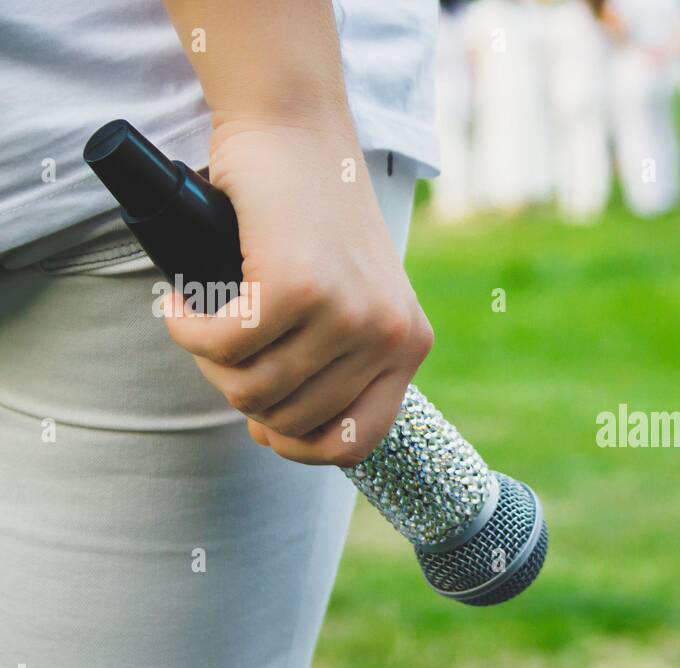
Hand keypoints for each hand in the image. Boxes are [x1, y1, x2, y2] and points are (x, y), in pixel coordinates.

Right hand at [164, 115, 431, 466]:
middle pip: (290, 419)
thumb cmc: (313, 214)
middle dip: (239, 391)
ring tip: (204, 319)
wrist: (296, 126)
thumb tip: (286, 428)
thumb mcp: (354, 294)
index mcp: (409, 345)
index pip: (356, 442)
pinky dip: (186, 328)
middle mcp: (389, 335)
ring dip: (209, 361)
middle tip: (221, 343)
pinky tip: (183, 302)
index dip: (297, 444)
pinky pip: (222, 346)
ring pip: (251, 389)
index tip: (263, 418)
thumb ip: (344, 356)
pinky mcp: (298, 286)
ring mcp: (349, 313)